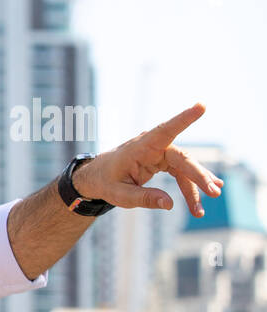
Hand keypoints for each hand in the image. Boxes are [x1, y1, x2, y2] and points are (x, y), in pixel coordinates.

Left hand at [73, 103, 222, 214]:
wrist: (98, 176)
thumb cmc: (106, 182)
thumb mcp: (119, 194)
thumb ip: (143, 198)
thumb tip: (170, 204)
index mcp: (140, 147)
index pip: (165, 130)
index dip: (183, 119)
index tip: (201, 106)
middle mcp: (154, 146)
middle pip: (182, 158)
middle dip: (199, 176)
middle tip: (214, 192)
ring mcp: (161, 152)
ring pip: (185, 167)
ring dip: (197, 185)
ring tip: (206, 205)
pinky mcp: (164, 160)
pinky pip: (181, 172)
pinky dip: (190, 186)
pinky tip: (204, 195)